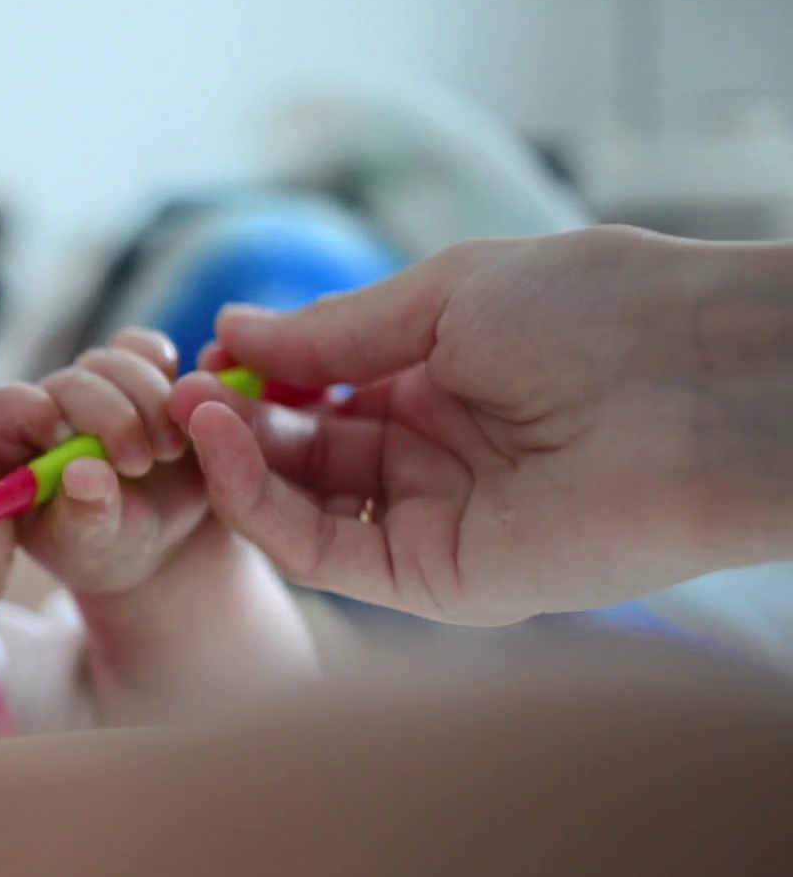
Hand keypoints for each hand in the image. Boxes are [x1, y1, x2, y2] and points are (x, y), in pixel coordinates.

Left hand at [0, 328, 210, 594]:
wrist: (161, 542)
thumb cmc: (106, 550)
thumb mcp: (93, 547)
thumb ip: (85, 515)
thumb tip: (84, 474)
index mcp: (12, 448)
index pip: (7, 407)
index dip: (35, 413)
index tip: (68, 439)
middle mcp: (48, 407)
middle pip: (70, 381)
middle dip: (111, 417)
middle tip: (141, 463)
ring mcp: (95, 387)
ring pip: (113, 360)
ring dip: (149, 400)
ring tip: (168, 452)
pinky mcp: (139, 375)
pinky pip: (147, 348)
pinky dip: (169, 372)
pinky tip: (185, 414)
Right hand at [169, 226, 791, 623]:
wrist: (705, 386)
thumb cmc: (602, 311)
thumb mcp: (445, 295)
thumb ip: (333, 329)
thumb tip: (231, 329)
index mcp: (443, 381)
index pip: (318, 393)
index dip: (254, 377)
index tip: (197, 356)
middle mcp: (432, 457)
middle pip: (297, 455)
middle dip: (229, 421)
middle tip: (171, 393)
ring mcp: (432, 522)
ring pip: (298, 507)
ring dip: (232, 462)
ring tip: (189, 410)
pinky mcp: (437, 581)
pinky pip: (326, 553)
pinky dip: (261, 506)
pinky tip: (226, 446)